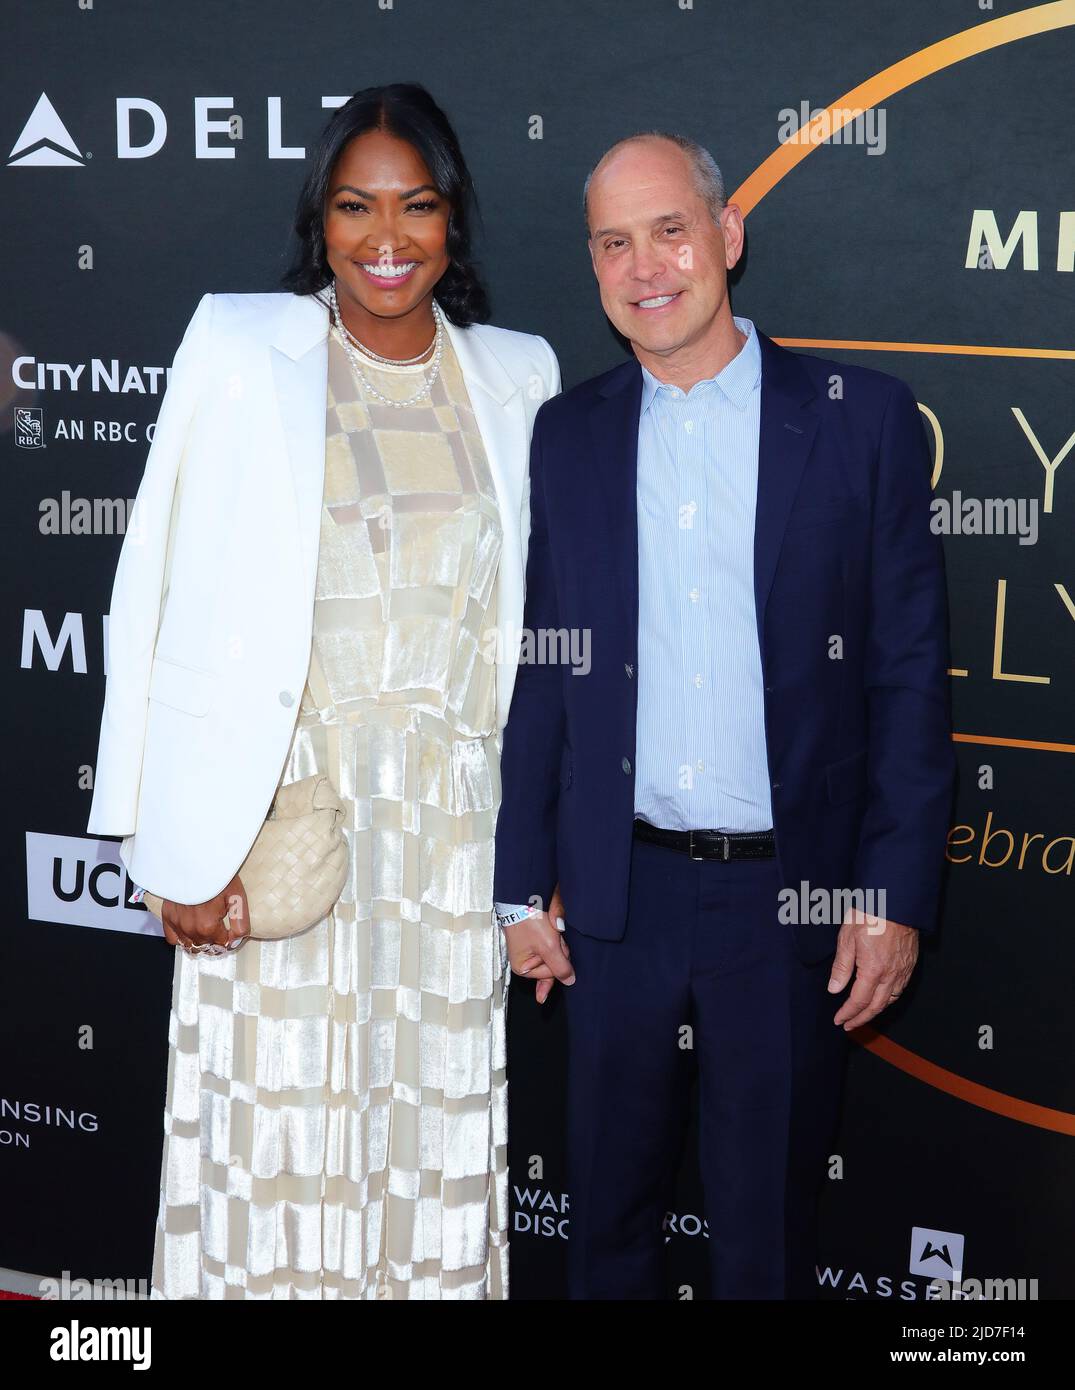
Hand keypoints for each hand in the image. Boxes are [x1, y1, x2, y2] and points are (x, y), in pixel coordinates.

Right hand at [161, 873, 251, 957]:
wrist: (194, 860)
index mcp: (208, 926)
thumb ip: (240, 923)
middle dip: (216, 942)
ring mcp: (177, 924)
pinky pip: (173, 939)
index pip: (222, 945)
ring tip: (208, 931)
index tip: (232, 932)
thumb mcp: (237, 897)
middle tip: (222, 930)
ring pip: (190, 945)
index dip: (230, 940)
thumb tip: (237, 940)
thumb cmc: (216, 876)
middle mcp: (190, 928)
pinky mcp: (167, 916)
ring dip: (200, 942)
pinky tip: (191, 930)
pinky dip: (183, 938)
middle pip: (206, 946)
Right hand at [503, 883, 573, 1003]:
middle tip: (552, 936)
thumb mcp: (549, 947)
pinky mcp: (535, 939)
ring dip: (557, 942)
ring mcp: (530, 949)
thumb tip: (569, 980)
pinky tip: (552, 931)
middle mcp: (524, 960)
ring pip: (554, 953)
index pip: (552, 974)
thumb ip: (560, 967)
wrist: (525, 898)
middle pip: (553, 964)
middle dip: (558, 950)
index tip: (554, 946)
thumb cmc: (528, 921)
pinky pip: (551, 945)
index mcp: (522, 968)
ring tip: (549, 929)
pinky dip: (555, 939)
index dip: (558, 959)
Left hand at [827, 910, 918, 1029]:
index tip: (839, 1020)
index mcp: (873, 970)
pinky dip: (889, 999)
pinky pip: (900, 989)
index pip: (859, 1001)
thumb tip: (834, 989)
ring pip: (890, 1000)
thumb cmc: (870, 914)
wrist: (895, 900)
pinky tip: (881, 999)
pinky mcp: (910, 964)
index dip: (848, 1013)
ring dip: (875, 1011)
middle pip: (876, 1006)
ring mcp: (903, 970)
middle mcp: (891, 974)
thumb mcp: (847, 938)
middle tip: (849, 1025)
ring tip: (863, 1016)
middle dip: (861, 1018)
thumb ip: (841, 967)